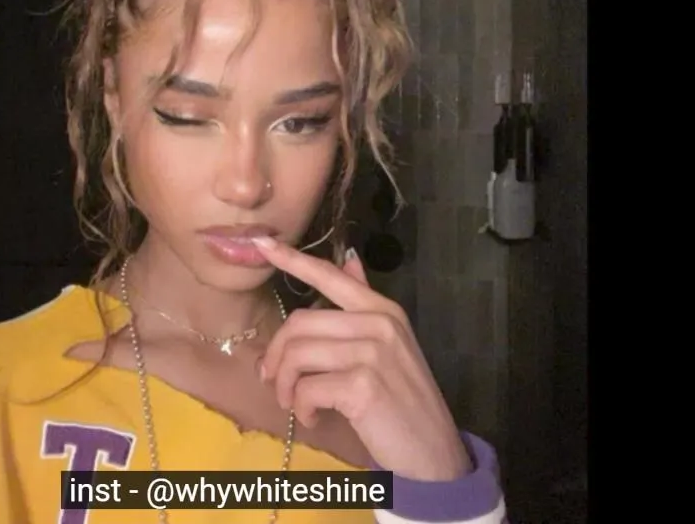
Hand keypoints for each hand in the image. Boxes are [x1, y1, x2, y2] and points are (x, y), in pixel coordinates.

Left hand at [253, 236, 471, 481]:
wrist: (432, 451)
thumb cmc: (403, 400)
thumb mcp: (389, 345)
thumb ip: (364, 304)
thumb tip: (350, 259)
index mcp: (382, 310)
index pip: (330, 276)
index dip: (292, 259)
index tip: (261, 243)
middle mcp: (378, 324)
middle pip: (299, 323)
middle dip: (276, 356)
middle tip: (274, 382)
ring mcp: (372, 352)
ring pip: (297, 355)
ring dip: (285, 386)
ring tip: (295, 404)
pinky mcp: (362, 385)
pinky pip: (306, 388)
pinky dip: (301, 408)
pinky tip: (314, 418)